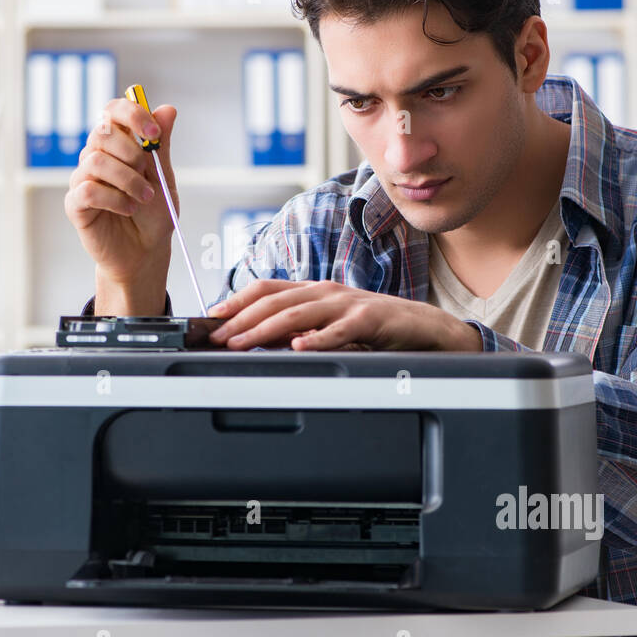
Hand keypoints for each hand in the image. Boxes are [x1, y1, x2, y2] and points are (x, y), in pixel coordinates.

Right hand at [64, 98, 179, 311]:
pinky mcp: (75, 204)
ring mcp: (82, 179)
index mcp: (117, 144)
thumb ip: (161, 144)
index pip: (113, 111)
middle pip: (102, 132)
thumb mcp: (163, 176)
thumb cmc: (152, 214)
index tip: (153, 132)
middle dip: (132, 152)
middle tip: (149, 176)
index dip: (132, 114)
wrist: (145, 252)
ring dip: (127, 180)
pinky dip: (114, 199)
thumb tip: (167, 109)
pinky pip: (88, 189)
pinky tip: (127, 209)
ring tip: (143, 198)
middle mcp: (96, 156)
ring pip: (95, 161)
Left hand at [206, 280, 483, 351]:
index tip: (212, 316)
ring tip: (243, 342)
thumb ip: (301, 326)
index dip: (237, 299)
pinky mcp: (370, 320)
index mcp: (314, 290)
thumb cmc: (376, 327)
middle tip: (219, 336)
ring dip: (266, 328)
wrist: (424, 329)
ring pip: (299, 313)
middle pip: (276, 301)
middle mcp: (326, 292)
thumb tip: (260, 339)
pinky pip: (340, 331)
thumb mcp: (331, 324)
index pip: (267, 289)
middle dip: (242, 317)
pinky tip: (298, 348)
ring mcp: (347, 304)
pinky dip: (318, 339)